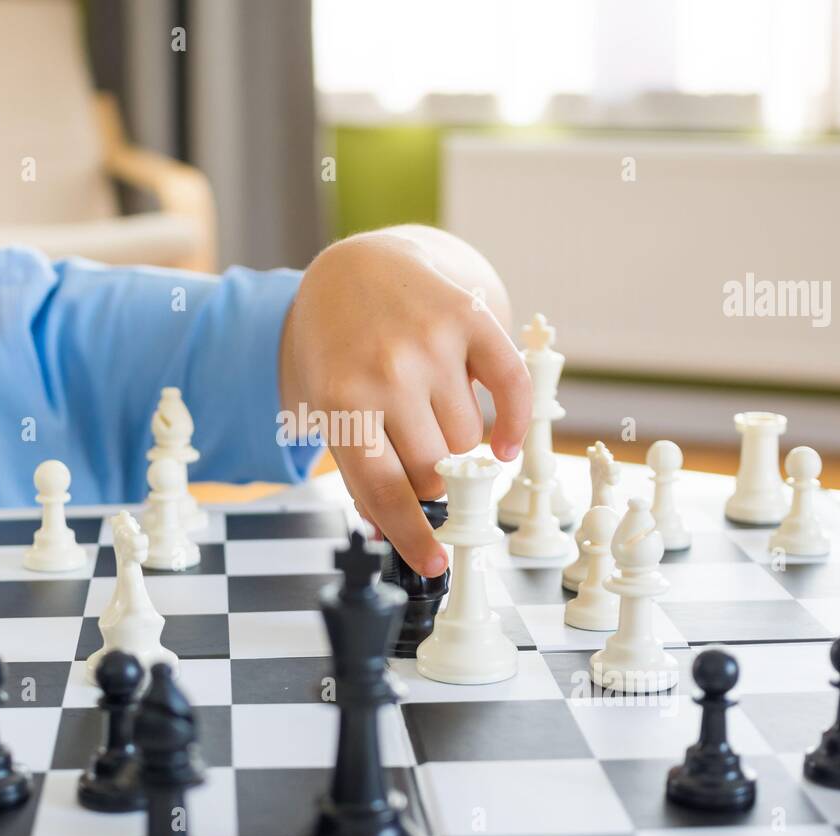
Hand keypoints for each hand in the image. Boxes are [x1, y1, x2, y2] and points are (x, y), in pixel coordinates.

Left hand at [281, 227, 530, 576]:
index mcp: (340, 402)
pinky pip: (511, 387)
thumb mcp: (323, 411)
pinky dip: (515, 424)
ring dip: (460, 447)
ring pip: (470, 438)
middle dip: (430, 483)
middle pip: (434, 470)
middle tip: (421, 467)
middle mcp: (386, 371)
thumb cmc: (335, 352)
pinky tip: (505, 445)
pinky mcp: (468, 316)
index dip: (411, 534)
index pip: (384, 489)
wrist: (353, 268)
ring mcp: (430, 342)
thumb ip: (357, 471)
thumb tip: (391, 535)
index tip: (432, 563)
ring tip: (435, 420)